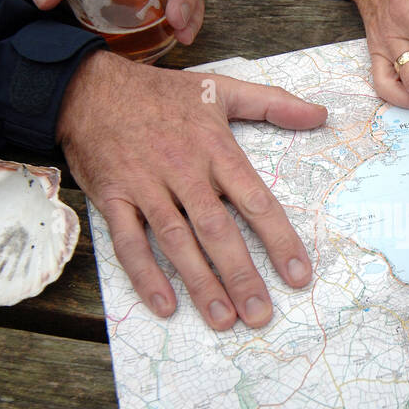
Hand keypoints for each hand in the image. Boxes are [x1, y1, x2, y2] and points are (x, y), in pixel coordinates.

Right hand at [58, 50, 327, 328]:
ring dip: (200, 283)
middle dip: (241, 275)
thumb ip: (273, 104)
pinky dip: (145, 274)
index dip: (279, 240)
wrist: (88, 88)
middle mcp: (183, 171)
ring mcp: (146, 186)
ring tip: (222, 320)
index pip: (256, 201)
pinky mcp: (113, 198)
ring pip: (177, 241)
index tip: (298, 276)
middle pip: (217, 230)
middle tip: (261, 314)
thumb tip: (320, 115)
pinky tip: (165, 306)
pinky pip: (129, 242)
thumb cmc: (160, 94)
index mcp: (215, 148)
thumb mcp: (220, 88)